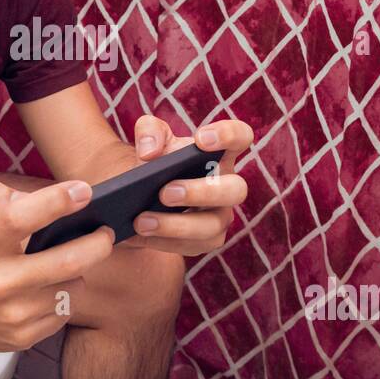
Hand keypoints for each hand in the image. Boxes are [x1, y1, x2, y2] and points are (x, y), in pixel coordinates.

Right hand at [0, 179, 114, 351]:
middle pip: (65, 262)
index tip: (83, 191)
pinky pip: (65, 311)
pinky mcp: (23, 337)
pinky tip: (51, 287)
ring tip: (68, 261)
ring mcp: (12, 315)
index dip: (56, 202)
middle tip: (105, 231)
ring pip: (72, 287)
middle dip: (97, 243)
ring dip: (79, 271)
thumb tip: (36, 198)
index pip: (19, 220)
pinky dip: (66, 295)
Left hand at [128, 115, 253, 255]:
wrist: (142, 196)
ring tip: (141, 221)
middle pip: (236, 190)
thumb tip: (149, 152)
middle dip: (201, 192)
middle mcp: (228, 185)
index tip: (200, 139)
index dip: (228, 135)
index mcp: (220, 153)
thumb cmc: (157, 162)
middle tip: (165, 193)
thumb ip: (149, 132)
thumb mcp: (150, 140)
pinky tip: (139, 235)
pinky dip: (163, 241)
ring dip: (176, 225)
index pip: (241, 137)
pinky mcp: (206, 241)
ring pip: (212, 226)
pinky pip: (191, 246)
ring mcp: (220, 216)